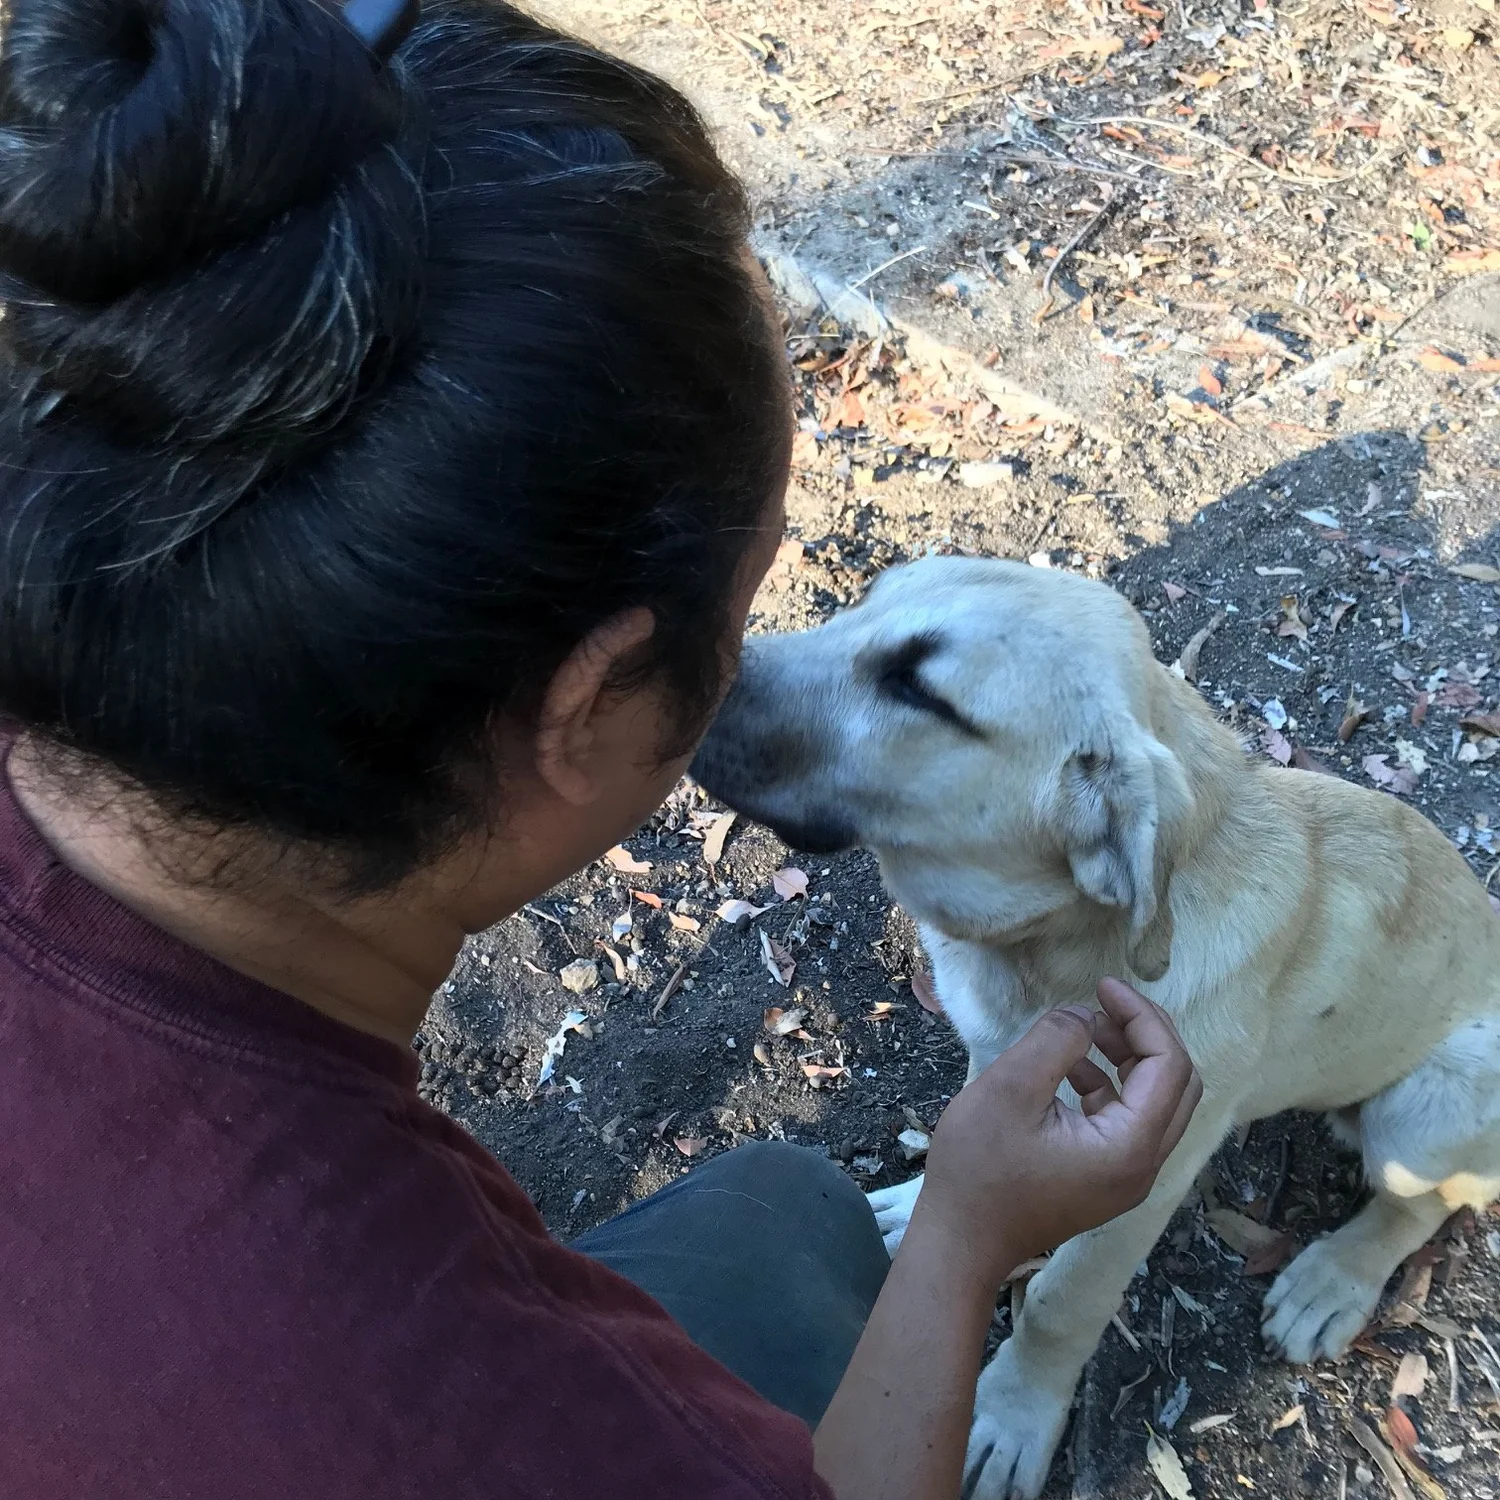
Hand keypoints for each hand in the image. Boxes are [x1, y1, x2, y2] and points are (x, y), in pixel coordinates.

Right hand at [910, 977, 1202, 1287]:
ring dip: (1130, 1058)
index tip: (1103, 985)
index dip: (1143, 1016)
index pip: (1168, 1065)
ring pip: (1156, 1103)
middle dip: (1147, 1034)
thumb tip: (1083, 1016)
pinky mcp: (1105, 1180)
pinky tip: (1070, 1069)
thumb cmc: (980, 1169)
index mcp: (1130, 1146)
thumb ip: (1055, 1040)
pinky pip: (1129, 1121)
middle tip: (1105, 1002)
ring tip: (1085, 1029)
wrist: (961, 1242)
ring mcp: (1126, 1177)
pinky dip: (1111, 1085)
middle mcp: (1142, 1165)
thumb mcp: (1010, 1089)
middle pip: (1178, 1084)